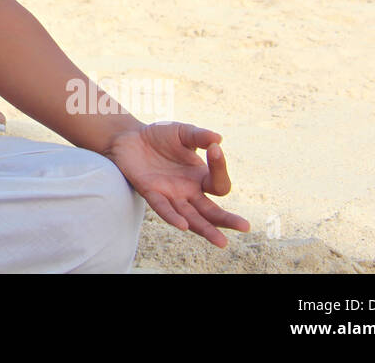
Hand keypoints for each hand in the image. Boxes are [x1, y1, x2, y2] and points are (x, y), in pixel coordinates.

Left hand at [104, 122, 250, 247]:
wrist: (129, 137)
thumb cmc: (159, 136)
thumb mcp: (182, 132)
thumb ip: (199, 136)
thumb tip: (218, 139)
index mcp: (200, 177)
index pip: (218, 183)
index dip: (219, 167)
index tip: (214, 148)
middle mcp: (188, 191)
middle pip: (211, 211)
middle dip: (227, 219)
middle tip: (245, 227)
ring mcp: (170, 195)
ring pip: (191, 217)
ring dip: (205, 229)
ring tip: (222, 242)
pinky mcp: (150, 193)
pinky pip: (163, 209)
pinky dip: (172, 217)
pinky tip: (183, 225)